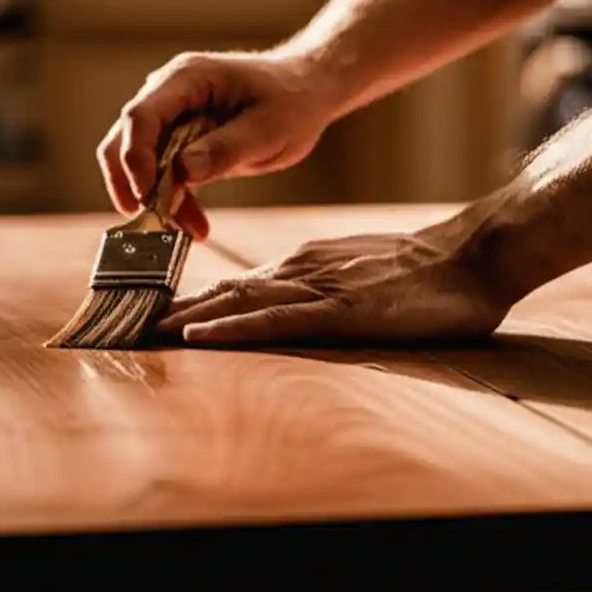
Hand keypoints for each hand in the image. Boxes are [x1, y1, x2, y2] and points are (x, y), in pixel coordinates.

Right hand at [97, 49, 336, 239]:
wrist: (306, 92)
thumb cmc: (291, 100)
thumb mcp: (268, 128)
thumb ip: (226, 148)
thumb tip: (184, 171)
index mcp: (186, 78)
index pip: (141, 116)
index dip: (136, 158)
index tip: (146, 195)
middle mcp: (169, 94)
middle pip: (126, 140)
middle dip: (132, 184)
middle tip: (150, 221)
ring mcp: (172, 117)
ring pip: (140, 162)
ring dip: (156, 198)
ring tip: (187, 229)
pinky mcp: (181, 140)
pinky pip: (164, 174)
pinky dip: (174, 200)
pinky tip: (194, 224)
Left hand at [156, 220, 512, 344]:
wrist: (473, 255)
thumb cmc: (425, 271)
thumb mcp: (361, 272)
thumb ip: (323, 285)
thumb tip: (285, 303)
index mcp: (304, 264)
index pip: (233, 285)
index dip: (186, 302)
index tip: (144, 317)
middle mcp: (300, 271)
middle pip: (220, 292)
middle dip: (167, 310)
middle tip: (118, 326)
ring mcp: (317, 289)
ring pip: (236, 303)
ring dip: (183, 319)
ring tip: (136, 332)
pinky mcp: (340, 312)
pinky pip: (274, 320)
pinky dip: (231, 328)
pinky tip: (198, 336)